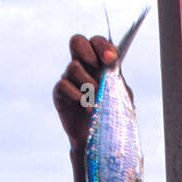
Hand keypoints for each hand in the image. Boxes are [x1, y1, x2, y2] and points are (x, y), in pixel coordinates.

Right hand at [52, 34, 116, 150]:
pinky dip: (77, 96)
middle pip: (77, 42)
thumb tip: (112, 64)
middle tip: (96, 67)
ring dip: (87, 82)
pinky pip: (64, 85)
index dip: (102, 46)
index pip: (96, 42)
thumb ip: (117, 78)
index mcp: (98, 63)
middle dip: (87, 51)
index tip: (110, 59)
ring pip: (73, 67)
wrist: (100, 139)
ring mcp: (69, 78)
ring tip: (96, 99)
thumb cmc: (111, 115)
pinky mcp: (60, 93)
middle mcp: (82, 66)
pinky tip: (87, 108)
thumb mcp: (121, 96)